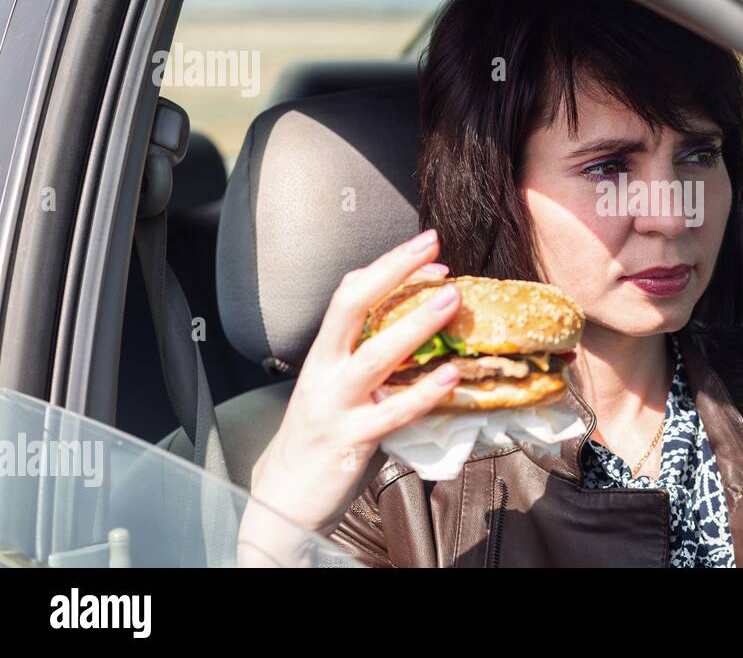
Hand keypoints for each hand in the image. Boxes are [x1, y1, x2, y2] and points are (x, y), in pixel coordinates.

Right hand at [245, 228, 462, 537]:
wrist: (285, 501)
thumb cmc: (322, 440)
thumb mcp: (338, 390)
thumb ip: (369, 363)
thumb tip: (422, 336)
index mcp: (323, 356)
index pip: (347, 295)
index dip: (385, 268)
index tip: (425, 253)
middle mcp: (324, 373)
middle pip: (352, 307)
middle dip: (393, 271)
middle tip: (433, 247)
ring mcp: (336, 406)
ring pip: (375, 355)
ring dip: (416, 324)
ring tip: (451, 300)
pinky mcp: (352, 441)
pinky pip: (393, 413)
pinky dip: (423, 393)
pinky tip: (450, 377)